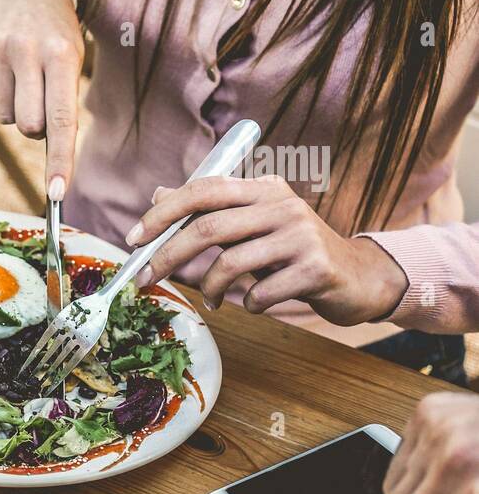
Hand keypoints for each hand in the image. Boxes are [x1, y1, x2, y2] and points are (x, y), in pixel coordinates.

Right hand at [0, 0, 82, 198]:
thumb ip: (63, 107)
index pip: (62, 120)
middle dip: (36, 125)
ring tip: (22, 75)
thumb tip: (52, 170)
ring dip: (14, 107)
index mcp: (62, 54)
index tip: (57, 194)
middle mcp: (28, 49)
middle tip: (42, 96)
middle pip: (28, 125)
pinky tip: (3, 69)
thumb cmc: (57, 38)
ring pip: (4, 115)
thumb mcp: (72, 61)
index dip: (60, 161)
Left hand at [125, 174, 407, 323]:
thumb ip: (209, 213)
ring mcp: (302, 235)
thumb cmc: (293, 253)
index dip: (163, 213)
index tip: (134, 240)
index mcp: (263, 188)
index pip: (203, 190)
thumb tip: (158, 194)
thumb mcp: (252, 226)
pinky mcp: (317, 268)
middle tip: (147, 279)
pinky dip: (248, 305)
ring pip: (231, 263)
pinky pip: (261, 293)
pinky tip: (256, 304)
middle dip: (169, 256)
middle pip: (208, 227)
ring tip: (211, 300)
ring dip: (209, 288)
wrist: (359, 277)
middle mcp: (282, 205)